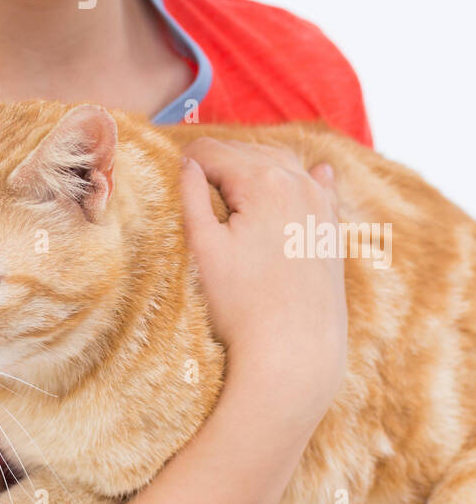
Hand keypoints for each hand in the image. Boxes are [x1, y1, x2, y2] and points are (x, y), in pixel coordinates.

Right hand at [178, 138, 345, 424]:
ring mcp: (320, 204)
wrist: (295, 352)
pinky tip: (311, 172)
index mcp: (262, 180)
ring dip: (253, 165)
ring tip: (228, 184)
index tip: (171, 179)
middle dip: (218, 162)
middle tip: (194, 187)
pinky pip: (320, 186)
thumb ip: (192, 196)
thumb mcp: (203, 247)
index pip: (211, 150)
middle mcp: (297, 182)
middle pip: (246, 150)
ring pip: (281, 162)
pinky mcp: (332, 228)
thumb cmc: (242, 304)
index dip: (185, 162)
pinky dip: (306, 176)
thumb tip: (188, 163)